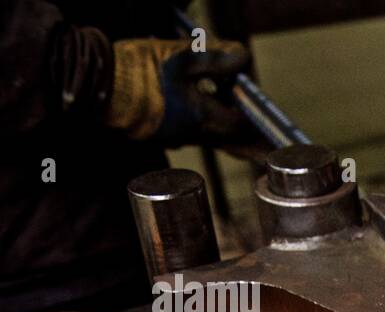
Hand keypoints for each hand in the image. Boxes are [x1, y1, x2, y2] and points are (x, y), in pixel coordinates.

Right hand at [106, 37, 249, 145]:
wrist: (95, 83)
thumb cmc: (137, 69)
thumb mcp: (182, 57)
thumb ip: (217, 59)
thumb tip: (242, 58)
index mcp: (200, 118)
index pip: (240, 123)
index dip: (246, 105)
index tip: (240, 86)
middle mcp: (189, 135)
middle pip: (224, 129)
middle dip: (228, 106)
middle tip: (223, 83)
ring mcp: (173, 138)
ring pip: (205, 127)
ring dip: (209, 107)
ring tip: (199, 82)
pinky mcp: (157, 135)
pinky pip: (185, 127)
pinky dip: (191, 111)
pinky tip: (180, 92)